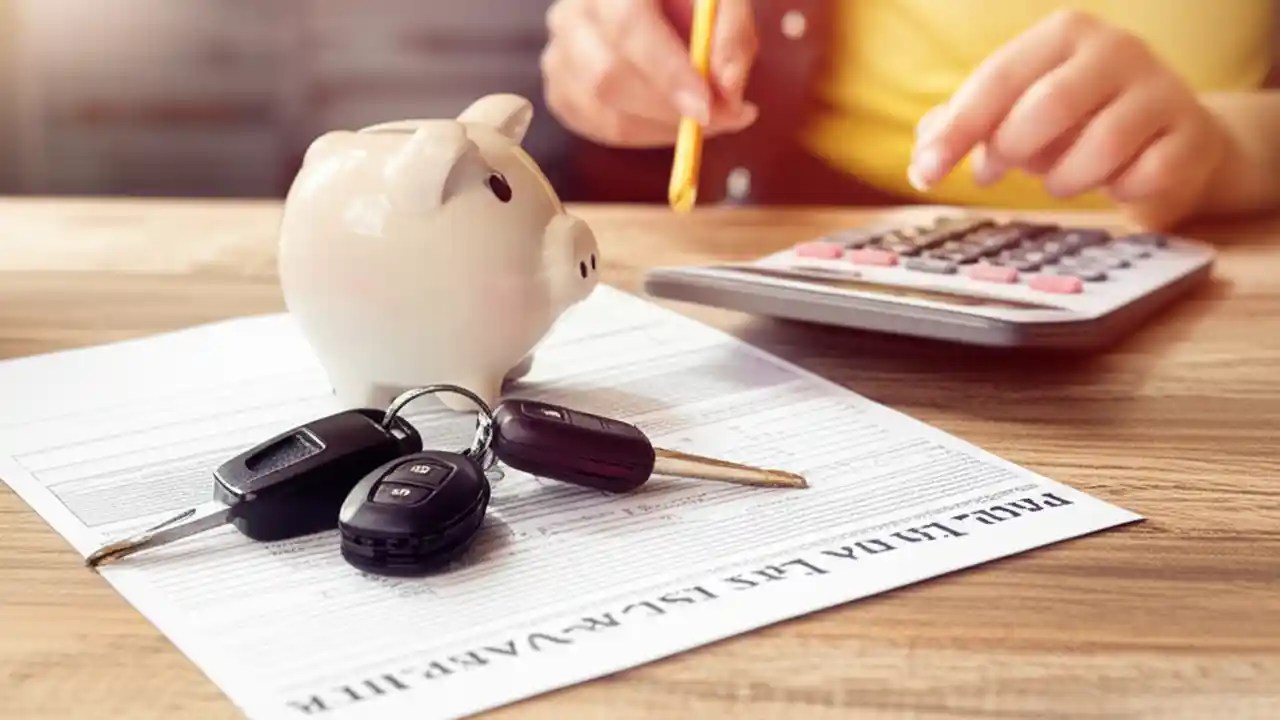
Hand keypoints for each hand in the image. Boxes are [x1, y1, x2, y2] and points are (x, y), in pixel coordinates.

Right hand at [540, 0, 759, 146]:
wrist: (652, 5)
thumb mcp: (722, 1)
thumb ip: (732, 37)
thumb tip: (728, 95)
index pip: (628, 26)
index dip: (667, 74)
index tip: (707, 109)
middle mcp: (572, 13)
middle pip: (606, 76)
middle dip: (668, 112)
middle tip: (721, 120)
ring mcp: (558, 52)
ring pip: (601, 109)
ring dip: (661, 128)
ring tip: (704, 119)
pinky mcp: (559, 87)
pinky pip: (596, 127)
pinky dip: (642, 134)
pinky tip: (671, 119)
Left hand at [909, 10, 1230, 227]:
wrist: (1171, 139)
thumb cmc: (1077, 123)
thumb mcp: (1016, 113)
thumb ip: (965, 124)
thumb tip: (923, 152)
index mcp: (1064, 34)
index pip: (997, 80)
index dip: (957, 131)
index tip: (924, 173)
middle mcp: (1117, 50)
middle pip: (1046, 108)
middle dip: (1011, 151)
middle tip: (991, 174)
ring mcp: (1162, 90)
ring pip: (1097, 150)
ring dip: (1063, 180)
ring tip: (1060, 177)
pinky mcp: (1192, 136)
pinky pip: (1141, 178)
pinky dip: (1116, 192)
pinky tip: (1117, 181)